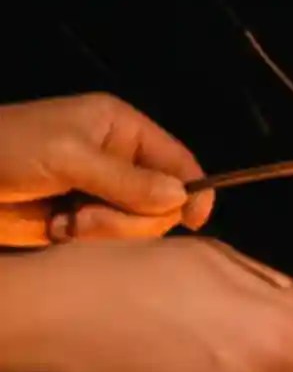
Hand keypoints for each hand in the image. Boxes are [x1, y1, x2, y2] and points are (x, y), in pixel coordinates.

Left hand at [0, 93, 214, 246]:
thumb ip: (127, 180)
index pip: (179, 160)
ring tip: (65, 223)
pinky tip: (57, 230)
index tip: (194, 219)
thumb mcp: (68, 157)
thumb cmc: (6, 150)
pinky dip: (87, 241)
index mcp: (123, 130)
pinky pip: (109, 240)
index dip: (194, 189)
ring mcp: (100, 193)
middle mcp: (120, 161)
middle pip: (163, 200)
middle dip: (130, 217)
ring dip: (104, 231)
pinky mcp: (80, 220)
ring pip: (137, 226)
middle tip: (86, 218)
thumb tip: (181, 198)